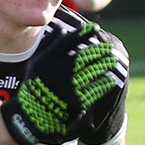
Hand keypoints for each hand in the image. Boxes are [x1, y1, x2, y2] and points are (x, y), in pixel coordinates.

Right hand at [0, 24, 128, 144]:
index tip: (95, 27)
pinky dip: (104, 83)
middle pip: (83, 56)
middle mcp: (57, 72)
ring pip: (91, 71)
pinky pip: (94, 89)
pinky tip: (110, 78)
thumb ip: (48, 45)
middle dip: (98, 49)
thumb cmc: (35, 85)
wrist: (32, 116)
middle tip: (108, 46)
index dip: (83, 33)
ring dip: (104, 64)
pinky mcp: (76, 102)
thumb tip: (63, 29)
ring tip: (112, 59)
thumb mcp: (35, 63)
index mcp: (46, 61)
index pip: (68, 41)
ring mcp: (68, 87)